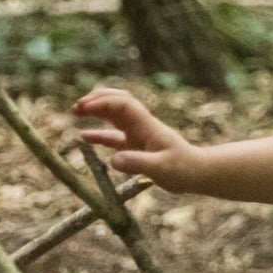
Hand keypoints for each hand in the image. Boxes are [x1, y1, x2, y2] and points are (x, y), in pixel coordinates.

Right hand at [71, 88, 200, 190]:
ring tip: (75, 111)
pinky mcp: (135, 147)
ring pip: (114, 116)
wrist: (196, 173)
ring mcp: (137, 135)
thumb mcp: (162, 168)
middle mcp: (141, 126)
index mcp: (147, 126)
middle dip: (98, 99)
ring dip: (96, 111)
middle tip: (77, 105)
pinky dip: (98, 134)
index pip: (123, 105)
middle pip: (118, 102)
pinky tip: (83, 136)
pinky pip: (113, 137)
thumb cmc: (184, 169)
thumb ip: (138, 163)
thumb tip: (113, 159)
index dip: (104, 102)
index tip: (85, 108)